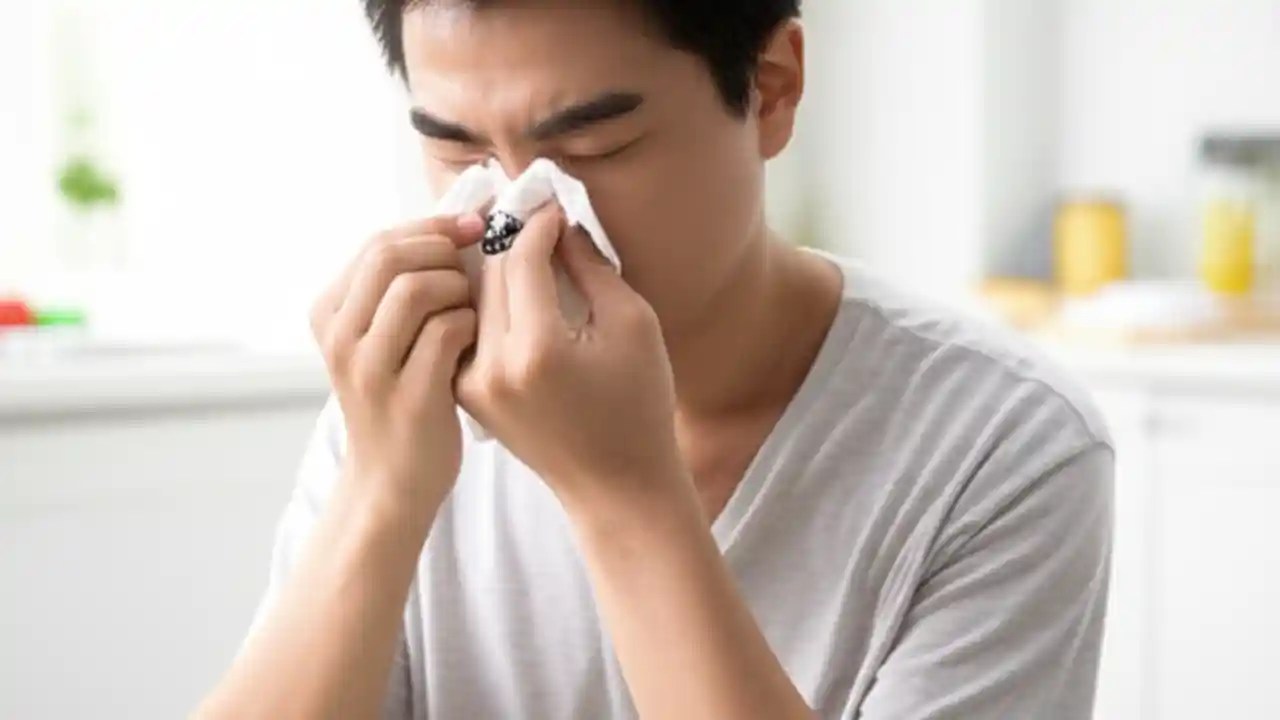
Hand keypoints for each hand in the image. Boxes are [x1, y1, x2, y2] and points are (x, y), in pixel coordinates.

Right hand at [311, 214, 485, 512]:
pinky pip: (447, 331)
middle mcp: (340, 338)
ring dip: (460, 287)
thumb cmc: (399, 400)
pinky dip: (472, 323)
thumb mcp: (378, 341)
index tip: (472, 224)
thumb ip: (396, 289)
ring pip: (418, 288)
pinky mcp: (408, 397)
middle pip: (392, 257)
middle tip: (475, 264)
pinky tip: (479, 338)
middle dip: (445, 249)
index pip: (378, 243)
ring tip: (474, 308)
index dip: (431, 225)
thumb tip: (449, 225)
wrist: (392, 481)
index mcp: (329, 314)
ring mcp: (370, 369)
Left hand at [456, 205, 685, 511]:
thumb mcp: (632, 325)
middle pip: (488, 276)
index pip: (520, 260)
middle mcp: (492, 367)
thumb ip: (590, 267)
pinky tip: (511, 296)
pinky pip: (468, 333)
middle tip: (533, 219)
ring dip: (494, 272)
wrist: (617, 487)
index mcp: (537, 349)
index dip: (538, 226)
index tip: (555, 210)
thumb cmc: (639, 406)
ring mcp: (472, 386)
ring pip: (473, 301)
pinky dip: (485, 308)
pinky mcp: (467, 396)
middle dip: (511, 242)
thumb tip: (558, 226)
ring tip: (521, 251)